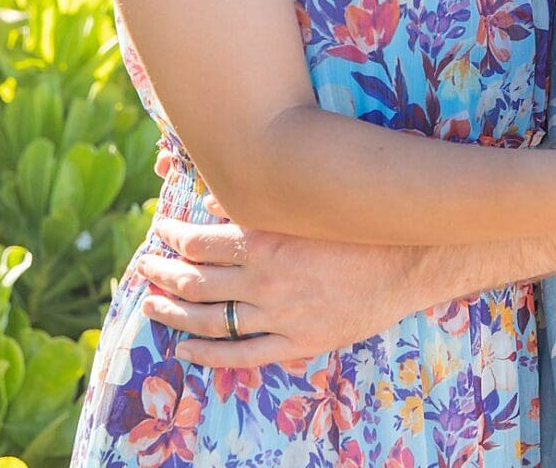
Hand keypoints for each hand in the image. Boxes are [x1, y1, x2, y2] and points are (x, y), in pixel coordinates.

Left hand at [142, 154, 412, 370]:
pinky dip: (208, 354)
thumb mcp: (307, 201)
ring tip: (152, 306)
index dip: (172, 237)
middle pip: (196, 282)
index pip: (199, 241)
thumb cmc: (359, 220)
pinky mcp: (298, 343)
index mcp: (266, 239)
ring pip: (210, 321)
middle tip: (145, 269)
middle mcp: (266, 280)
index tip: (160, 231)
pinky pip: (242, 355)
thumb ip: (258, 202)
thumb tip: (211, 199)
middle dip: (163, 275)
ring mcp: (281, 316)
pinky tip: (186, 348)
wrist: (410, 257)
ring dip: (174, 314)